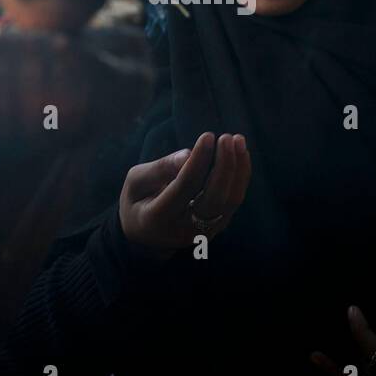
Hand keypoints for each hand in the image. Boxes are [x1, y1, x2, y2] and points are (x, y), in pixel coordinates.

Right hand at [118, 132, 250, 258]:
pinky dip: (240, 176)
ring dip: (239, 169)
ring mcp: (204, 232)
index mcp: (158, 219)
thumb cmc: (138, 203)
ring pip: (230, 201)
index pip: (185, 187)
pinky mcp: (217, 227)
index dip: (199, 160)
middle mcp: (185, 230)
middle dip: (224, 165)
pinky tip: (240, 154)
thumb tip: (188, 155)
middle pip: (214, 197)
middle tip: (226, 137)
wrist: (146, 239)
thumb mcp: (135, 183)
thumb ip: (159, 169)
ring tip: (238, 140)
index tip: (207, 136)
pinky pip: (233, 201)